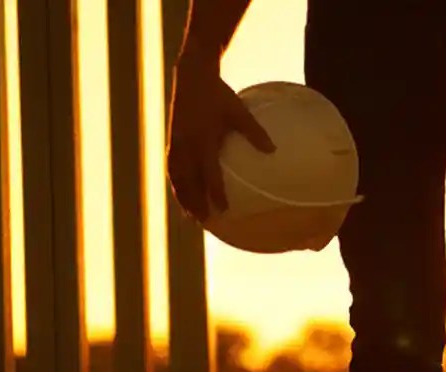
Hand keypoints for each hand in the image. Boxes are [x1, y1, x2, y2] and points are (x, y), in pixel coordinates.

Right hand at [166, 52, 274, 221]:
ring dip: (182, 196)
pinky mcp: (172, 139)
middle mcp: (186, 143)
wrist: (191, 76)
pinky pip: (173, 166)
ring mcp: (176, 142)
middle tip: (203, 222)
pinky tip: (183, 193)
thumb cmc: (219, 94)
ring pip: (177, 176)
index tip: (223, 210)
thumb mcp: (239, 111)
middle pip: (188, 180)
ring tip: (190, 215)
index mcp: (203, 138)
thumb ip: (255, 132)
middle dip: (194, 202)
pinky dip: (177, 182)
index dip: (215, 192)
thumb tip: (273, 151)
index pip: (209, 172)